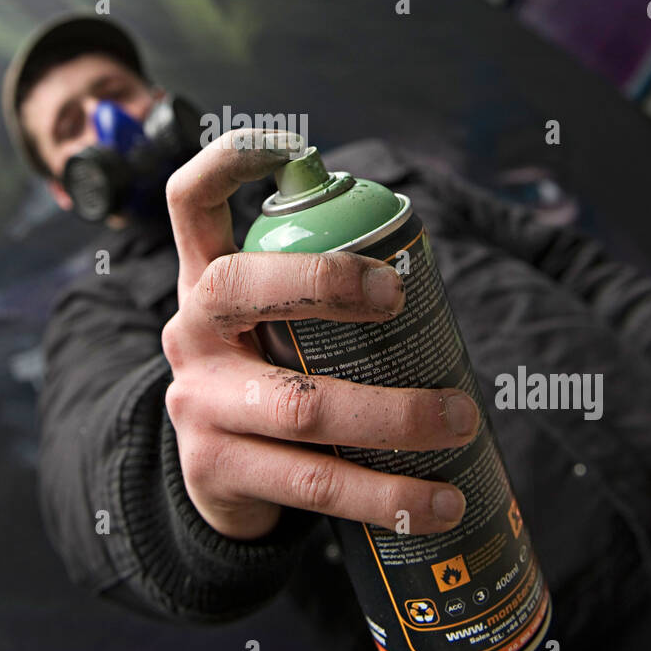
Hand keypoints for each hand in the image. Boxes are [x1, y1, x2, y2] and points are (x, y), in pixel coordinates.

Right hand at [161, 129, 477, 540]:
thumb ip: (319, 291)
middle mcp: (190, 332)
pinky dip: (385, 496)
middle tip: (399, 296)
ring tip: (460, 420)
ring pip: (298, 407)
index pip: (191, 200)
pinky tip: (436, 503)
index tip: (295, 147)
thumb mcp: (273, 323)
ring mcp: (197, 403)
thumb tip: (428, 262)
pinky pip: (311, 481)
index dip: (230, 161)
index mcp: (204, 280)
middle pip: (239, 286)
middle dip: (323, 280)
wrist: (219, 482)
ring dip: (393, 414)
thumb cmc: (273, 377)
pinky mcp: (218, 470)